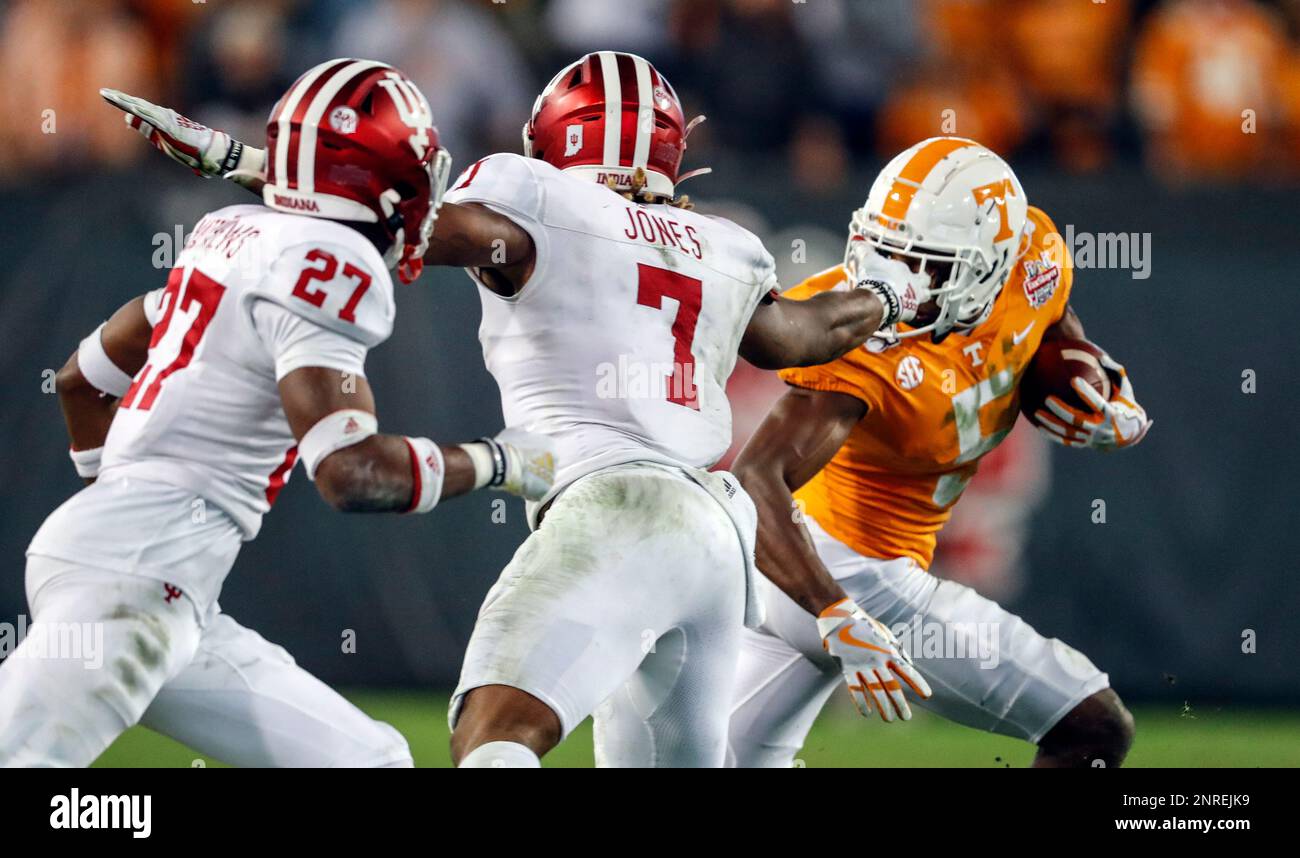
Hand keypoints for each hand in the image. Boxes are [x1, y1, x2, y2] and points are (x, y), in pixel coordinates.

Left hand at [99, 88, 263, 184]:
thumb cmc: (192, 151)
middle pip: (137, 105)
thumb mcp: (164, 142)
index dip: (123, 103)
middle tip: (103, 92)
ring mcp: (166, 119)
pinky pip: (152, 117)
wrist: (211, 153)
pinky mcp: (170, 125)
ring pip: (141, 108)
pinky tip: (128, 106)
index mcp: (161, 120)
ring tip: (108, 95)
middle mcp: (162, 116)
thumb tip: (131, 122)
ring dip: (125, 102)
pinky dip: (139, 111)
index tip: (108, 97)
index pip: (138, 110)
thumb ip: (148, 132)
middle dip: (119, 98)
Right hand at [491, 428, 556, 500]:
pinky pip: (538, 493)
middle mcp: (555, 460)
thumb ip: (526, 428)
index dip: (534, 457)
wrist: (503, 462)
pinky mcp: (544, 490)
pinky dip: (530, 493)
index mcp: (551, 445)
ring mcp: (551, 476)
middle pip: (546, 467)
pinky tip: (519, 489)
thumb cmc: (508, 445)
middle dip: (536, 470)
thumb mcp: (516, 431)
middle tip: (522, 471)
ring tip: (520, 481)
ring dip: (533, 482)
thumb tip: (530, 424)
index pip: (547, 453)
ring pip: (542, 480)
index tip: (525, 459)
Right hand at [817, 598, 930, 722]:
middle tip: (906, 717)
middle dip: (900, 703)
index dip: (917, 683)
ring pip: (875, 690)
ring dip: (883, 707)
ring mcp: (862, 665)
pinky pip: (855, 688)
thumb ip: (898, 650)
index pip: (906, 671)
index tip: (927, 696)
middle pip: (891, 686)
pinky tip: (867, 713)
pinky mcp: (847, 668)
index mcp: (888, 651)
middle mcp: (877, 660)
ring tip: (889, 719)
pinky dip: (861, 701)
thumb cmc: (865, 625)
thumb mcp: (885, 632)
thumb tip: (909, 665)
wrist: (839, 617)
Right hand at [848, 242, 931, 326]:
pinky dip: (907, 311)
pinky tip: (900, 312)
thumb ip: (863, 250)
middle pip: (924, 279)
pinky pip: (913, 311)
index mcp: (903, 269)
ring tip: (911, 298)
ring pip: (925, 295)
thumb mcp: (868, 260)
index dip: (901, 269)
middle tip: (915, 282)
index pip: (907, 266)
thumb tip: (857, 242)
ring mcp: (914, 297)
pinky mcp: (911, 311)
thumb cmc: (876, 279)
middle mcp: (912, 282)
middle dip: (921, 280)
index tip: (893, 271)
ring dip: (919, 296)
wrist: (879, 300)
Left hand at [1033, 354, 1151, 449]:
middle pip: (1077, 420)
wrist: (1131, 434)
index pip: (1097, 402)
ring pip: (1068, 432)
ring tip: (1037, 413)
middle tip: (1047, 398)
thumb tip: (1100, 356)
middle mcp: (1101, 429)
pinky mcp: (1085, 444)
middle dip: (1061, 410)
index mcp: (1112, 414)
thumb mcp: (1126, 390)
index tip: (1073, 379)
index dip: (1085, 392)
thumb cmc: (1126, 406)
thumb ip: (1115, 372)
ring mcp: (1092, 438)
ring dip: (1051, 423)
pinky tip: (1039, 426)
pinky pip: (1065, 440)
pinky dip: (1052, 434)